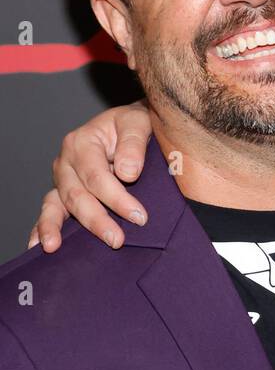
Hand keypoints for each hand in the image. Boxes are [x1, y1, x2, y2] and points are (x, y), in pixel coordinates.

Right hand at [29, 99, 151, 252]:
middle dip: (96, 220)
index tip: (139, 217)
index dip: (117, 199)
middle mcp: (66, 161)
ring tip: (54, 247)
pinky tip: (40, 244)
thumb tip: (127, 173)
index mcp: (81, 142)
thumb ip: (133, 143)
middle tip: (117, 240)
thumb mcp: (138, 122)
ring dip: (56, 228)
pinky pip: (49, 210)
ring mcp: (62, 179)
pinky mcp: (62, 193)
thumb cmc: (132, 124)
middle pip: (76, 195)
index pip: (97, 176)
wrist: (126, 126)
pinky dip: (43, 228)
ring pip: (57, 205)